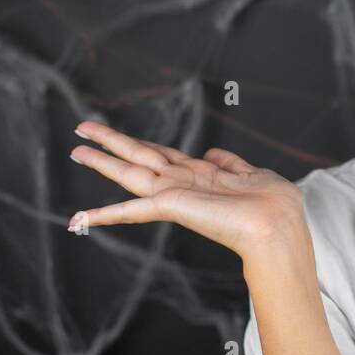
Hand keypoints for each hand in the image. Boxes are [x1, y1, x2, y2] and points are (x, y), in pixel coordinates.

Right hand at [66, 121, 306, 258]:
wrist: (278, 227)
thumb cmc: (274, 204)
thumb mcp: (253, 174)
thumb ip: (231, 163)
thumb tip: (212, 153)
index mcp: (201, 173)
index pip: (163, 155)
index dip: (141, 145)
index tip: (121, 139)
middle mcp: (183, 181)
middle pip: (139, 155)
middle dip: (111, 142)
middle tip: (82, 127)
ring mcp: (175, 193)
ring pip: (130, 171)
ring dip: (102, 160)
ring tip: (76, 150)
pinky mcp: (172, 206)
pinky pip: (132, 209)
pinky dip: (105, 214)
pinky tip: (80, 219)